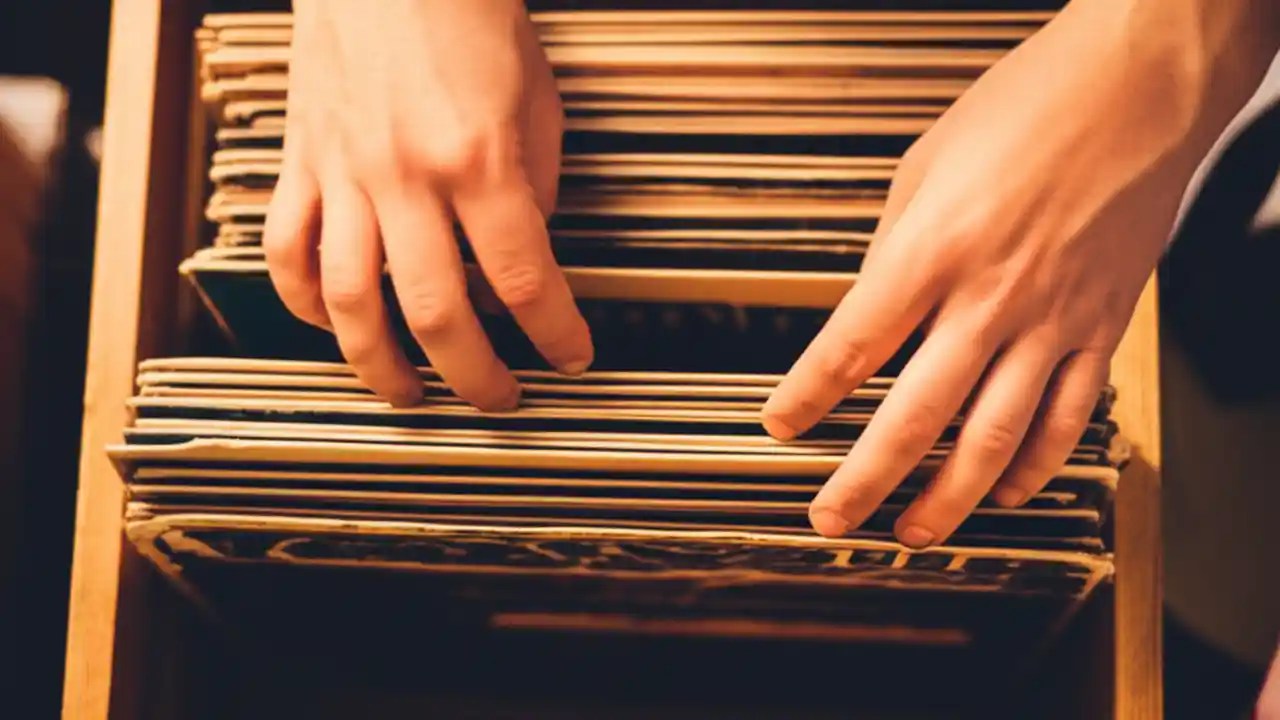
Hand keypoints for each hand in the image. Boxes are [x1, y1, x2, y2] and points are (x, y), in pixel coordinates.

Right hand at [265, 0, 591, 408]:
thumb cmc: (468, 15)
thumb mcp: (535, 101)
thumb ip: (533, 187)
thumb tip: (526, 253)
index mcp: (478, 160)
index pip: (524, 278)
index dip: (554, 333)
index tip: (570, 358)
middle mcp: (406, 176)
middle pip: (436, 311)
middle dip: (474, 374)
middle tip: (498, 400)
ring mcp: (345, 173)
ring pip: (349, 300)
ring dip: (379, 364)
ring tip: (408, 396)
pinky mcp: (302, 162)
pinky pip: (288, 250)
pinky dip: (306, 303)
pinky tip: (334, 326)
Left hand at [762, 0, 1279, 545]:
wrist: (1137, 85)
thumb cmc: (1029, 107)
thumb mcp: (924, 166)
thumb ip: (894, 250)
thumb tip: (870, 309)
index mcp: (932, 250)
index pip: (851, 346)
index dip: (808, 397)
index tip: (779, 426)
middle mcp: (990, 296)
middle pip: (915, 415)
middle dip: (864, 479)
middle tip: (830, 517)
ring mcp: (1051, 319)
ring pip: (994, 436)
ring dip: (949, 498)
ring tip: (912, 532)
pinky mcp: (1100, 326)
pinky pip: (1066, 416)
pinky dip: (1035, 464)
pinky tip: (1006, 491)